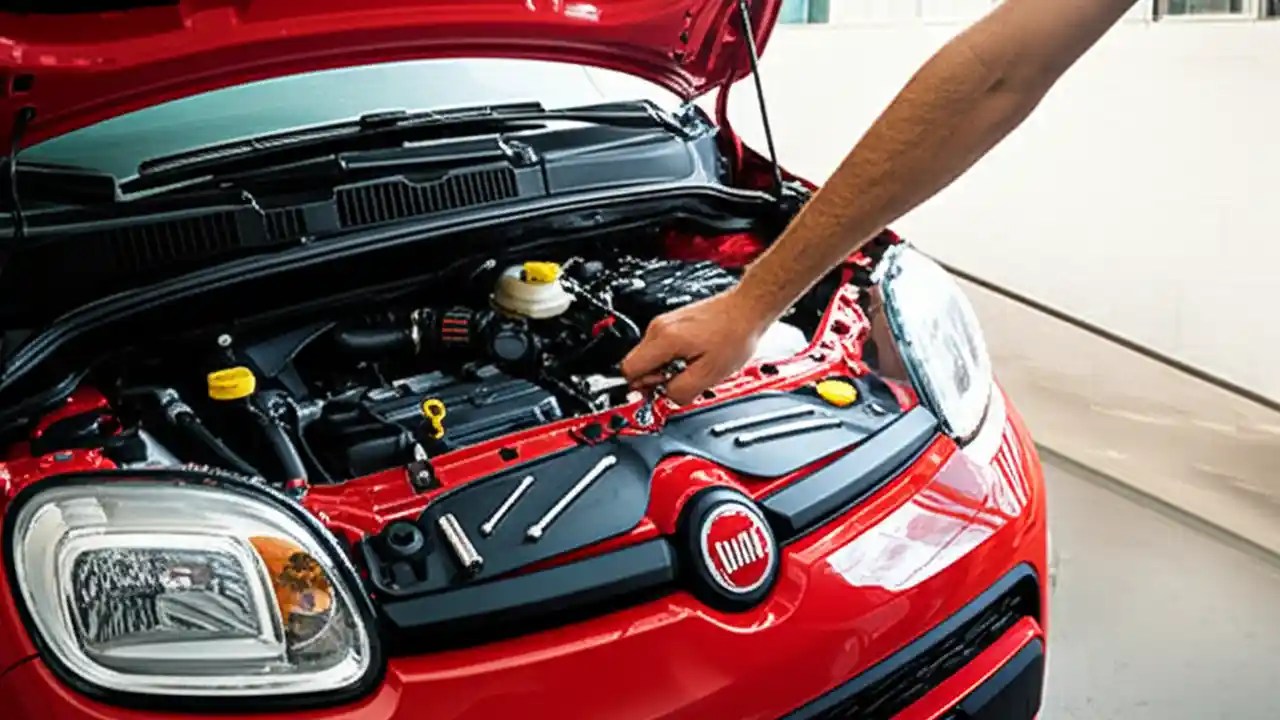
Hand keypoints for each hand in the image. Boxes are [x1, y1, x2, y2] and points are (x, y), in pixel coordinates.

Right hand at [620, 289, 772, 404]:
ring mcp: (664, 323)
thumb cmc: (734, 336)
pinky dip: (673, 357)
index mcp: (664, 339)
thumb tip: (666, 397)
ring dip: (666, 368)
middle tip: (682, 378)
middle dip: (656, 378)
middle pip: (637, 363)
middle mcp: (658, 327)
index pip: (629, 370)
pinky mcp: (672, 323)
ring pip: (650, 356)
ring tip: (692, 365)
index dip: (643, 386)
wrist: (746, 310)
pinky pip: (661, 348)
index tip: (661, 388)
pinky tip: (694, 356)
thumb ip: (680, 391)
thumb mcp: (709, 375)